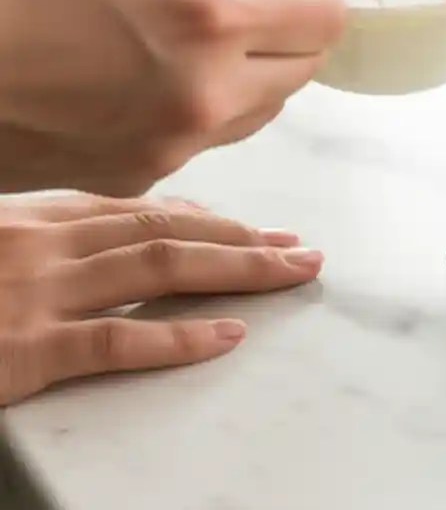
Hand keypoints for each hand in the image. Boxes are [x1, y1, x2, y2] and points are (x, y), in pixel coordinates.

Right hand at [0, 0, 344, 196]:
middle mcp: (208, 92)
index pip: (326, 10)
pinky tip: (145, 72)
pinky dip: (209, 102)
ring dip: (251, 65)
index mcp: (205, 16)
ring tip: (175, 32)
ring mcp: (180, 143)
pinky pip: (218, 135)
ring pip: (269, 102)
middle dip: (283, 23)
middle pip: (308, 61)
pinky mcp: (150, 173)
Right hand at [0, 193, 321, 406]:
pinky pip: (116, 340)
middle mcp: (46, 247)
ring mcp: (38, 294)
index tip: (257, 230)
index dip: (207, 221)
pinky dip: (179, 337)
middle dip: (241, 238)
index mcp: (35, 221)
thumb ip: (49, 243)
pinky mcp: (25, 350)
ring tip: (291, 273)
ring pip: (158, 268)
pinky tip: (230, 336)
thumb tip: (111, 240)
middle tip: (299, 249)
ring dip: (236, 267)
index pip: (138, 215)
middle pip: (165, 233)